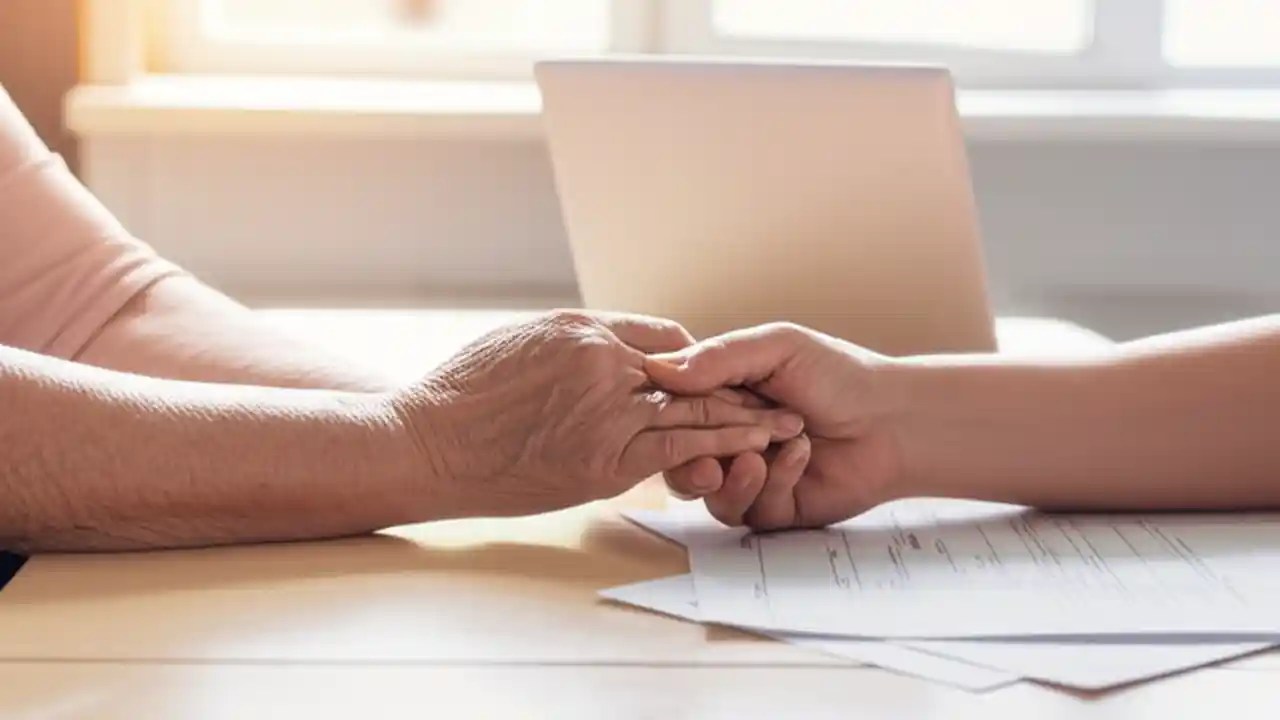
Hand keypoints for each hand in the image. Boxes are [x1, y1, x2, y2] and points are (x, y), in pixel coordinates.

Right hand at [393, 310, 804, 518]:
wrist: (426, 444)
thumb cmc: (460, 395)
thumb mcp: (519, 340)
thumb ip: (573, 346)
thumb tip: (604, 354)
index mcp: (582, 327)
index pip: (664, 336)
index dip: (695, 357)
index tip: (711, 375)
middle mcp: (603, 361)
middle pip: (691, 371)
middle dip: (739, 384)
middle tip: (782, 392)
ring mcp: (606, 411)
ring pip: (694, 410)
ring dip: (744, 418)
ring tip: (788, 424)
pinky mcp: (604, 461)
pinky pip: (676, 451)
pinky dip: (718, 449)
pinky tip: (749, 452)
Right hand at [647, 323, 905, 529]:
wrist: (894, 420)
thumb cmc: (839, 375)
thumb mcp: (777, 348)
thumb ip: (719, 357)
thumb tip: (659, 368)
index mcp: (719, 397)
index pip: (672, 412)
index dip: (670, 416)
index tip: (675, 411)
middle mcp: (727, 438)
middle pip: (678, 459)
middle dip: (693, 456)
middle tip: (710, 455)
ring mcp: (748, 477)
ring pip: (709, 493)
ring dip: (733, 475)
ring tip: (759, 456)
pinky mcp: (773, 509)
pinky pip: (752, 510)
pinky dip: (774, 482)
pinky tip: (800, 455)